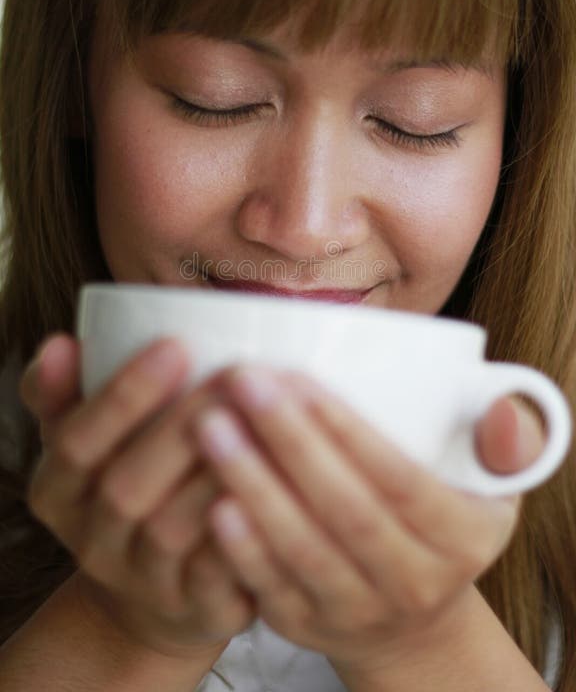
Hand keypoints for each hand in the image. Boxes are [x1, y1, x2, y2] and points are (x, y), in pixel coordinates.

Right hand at [19, 334, 256, 656]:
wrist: (158, 591)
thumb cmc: (127, 485)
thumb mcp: (87, 442)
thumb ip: (66, 393)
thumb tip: (60, 343)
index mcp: (57, 493)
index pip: (75, 443)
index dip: (122, 396)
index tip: (174, 344)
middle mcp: (92, 543)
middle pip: (125, 488)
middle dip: (180, 427)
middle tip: (234, 373)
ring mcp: (144, 583)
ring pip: (171, 532)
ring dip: (217, 472)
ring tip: (261, 417)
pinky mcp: (197, 610)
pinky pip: (216, 579)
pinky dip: (242, 533)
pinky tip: (276, 483)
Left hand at [192, 367, 544, 674]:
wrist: (414, 621)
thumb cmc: (442, 526)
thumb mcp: (493, 489)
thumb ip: (505, 442)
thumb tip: (502, 411)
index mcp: (461, 537)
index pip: (400, 477)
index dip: (346, 429)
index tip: (298, 377)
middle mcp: (413, 582)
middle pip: (346, 510)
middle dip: (290, 442)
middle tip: (243, 382)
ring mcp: (358, 610)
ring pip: (303, 550)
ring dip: (254, 485)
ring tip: (212, 427)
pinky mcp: (308, 627)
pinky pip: (272, 591)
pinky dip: (241, 549)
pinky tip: (212, 502)